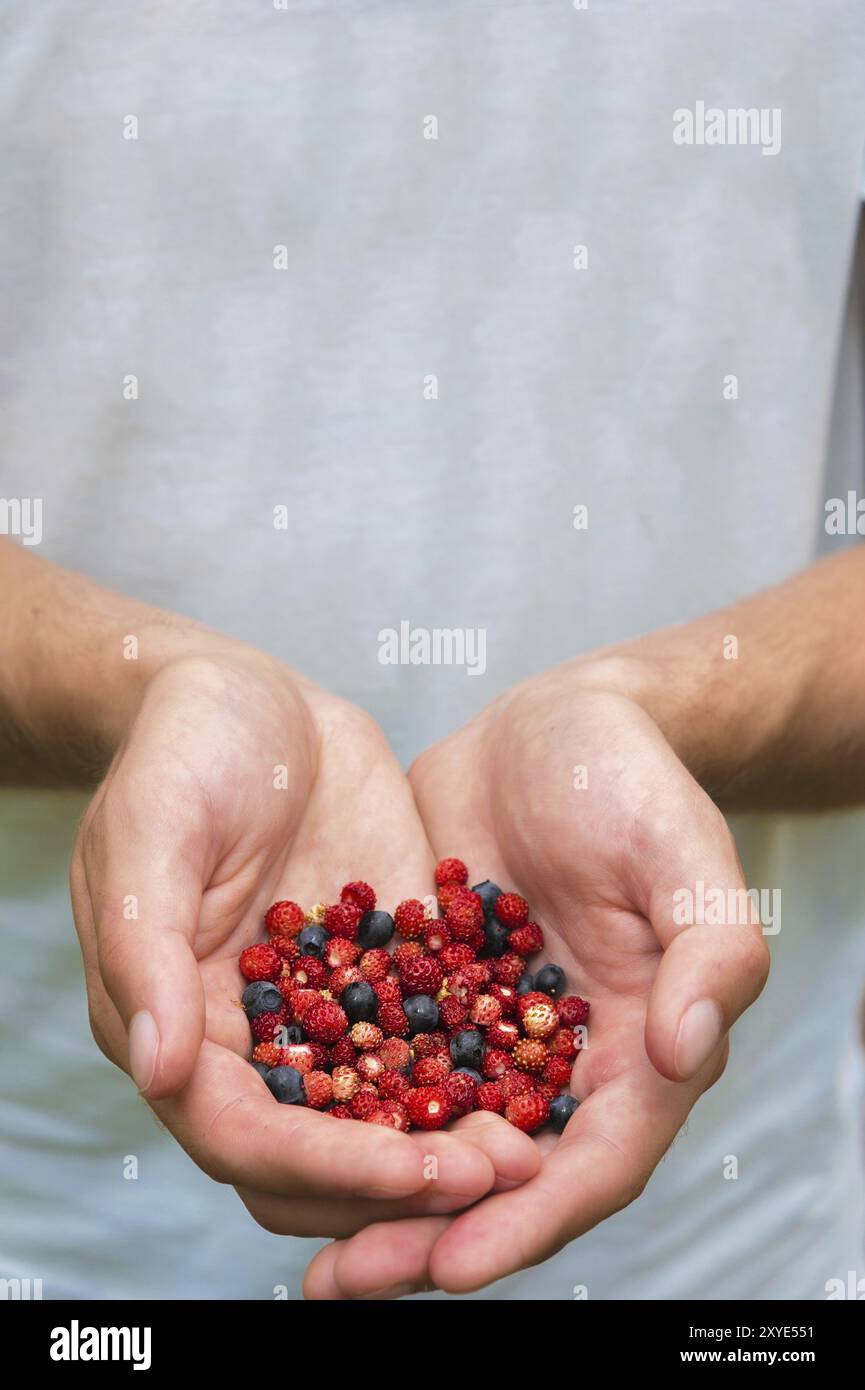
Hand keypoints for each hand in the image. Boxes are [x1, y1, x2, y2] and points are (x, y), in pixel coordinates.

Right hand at [70, 646, 538, 1246]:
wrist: (257, 695)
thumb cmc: (184, 747)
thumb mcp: (154, 828)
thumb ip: (145, 945)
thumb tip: (159, 1067)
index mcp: (180, 1022)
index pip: (243, 1134)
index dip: (327, 1166)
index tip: (414, 1173)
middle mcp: (254, 1038)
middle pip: (319, 1154)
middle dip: (401, 1181)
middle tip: (498, 1175)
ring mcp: (326, 1009)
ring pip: (382, 1116)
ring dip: (449, 1146)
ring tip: (533, 1149)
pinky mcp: (386, 969)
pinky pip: (431, 1039)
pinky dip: (478, 1070)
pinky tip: (545, 1073)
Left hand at [303, 663, 768, 1295]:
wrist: (553, 721)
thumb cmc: (634, 780)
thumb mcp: (684, 855)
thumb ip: (707, 952)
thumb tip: (685, 1052)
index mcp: (638, 1049)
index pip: (592, 1162)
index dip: (525, 1220)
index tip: (452, 1263)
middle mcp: (562, 1060)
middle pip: (500, 1177)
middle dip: (428, 1236)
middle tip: (345, 1282)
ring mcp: (490, 1031)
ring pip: (430, 1138)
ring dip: (372, 1196)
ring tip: (302, 1250)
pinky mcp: (430, 992)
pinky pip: (382, 1066)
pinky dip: (339, 1109)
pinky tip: (273, 1131)